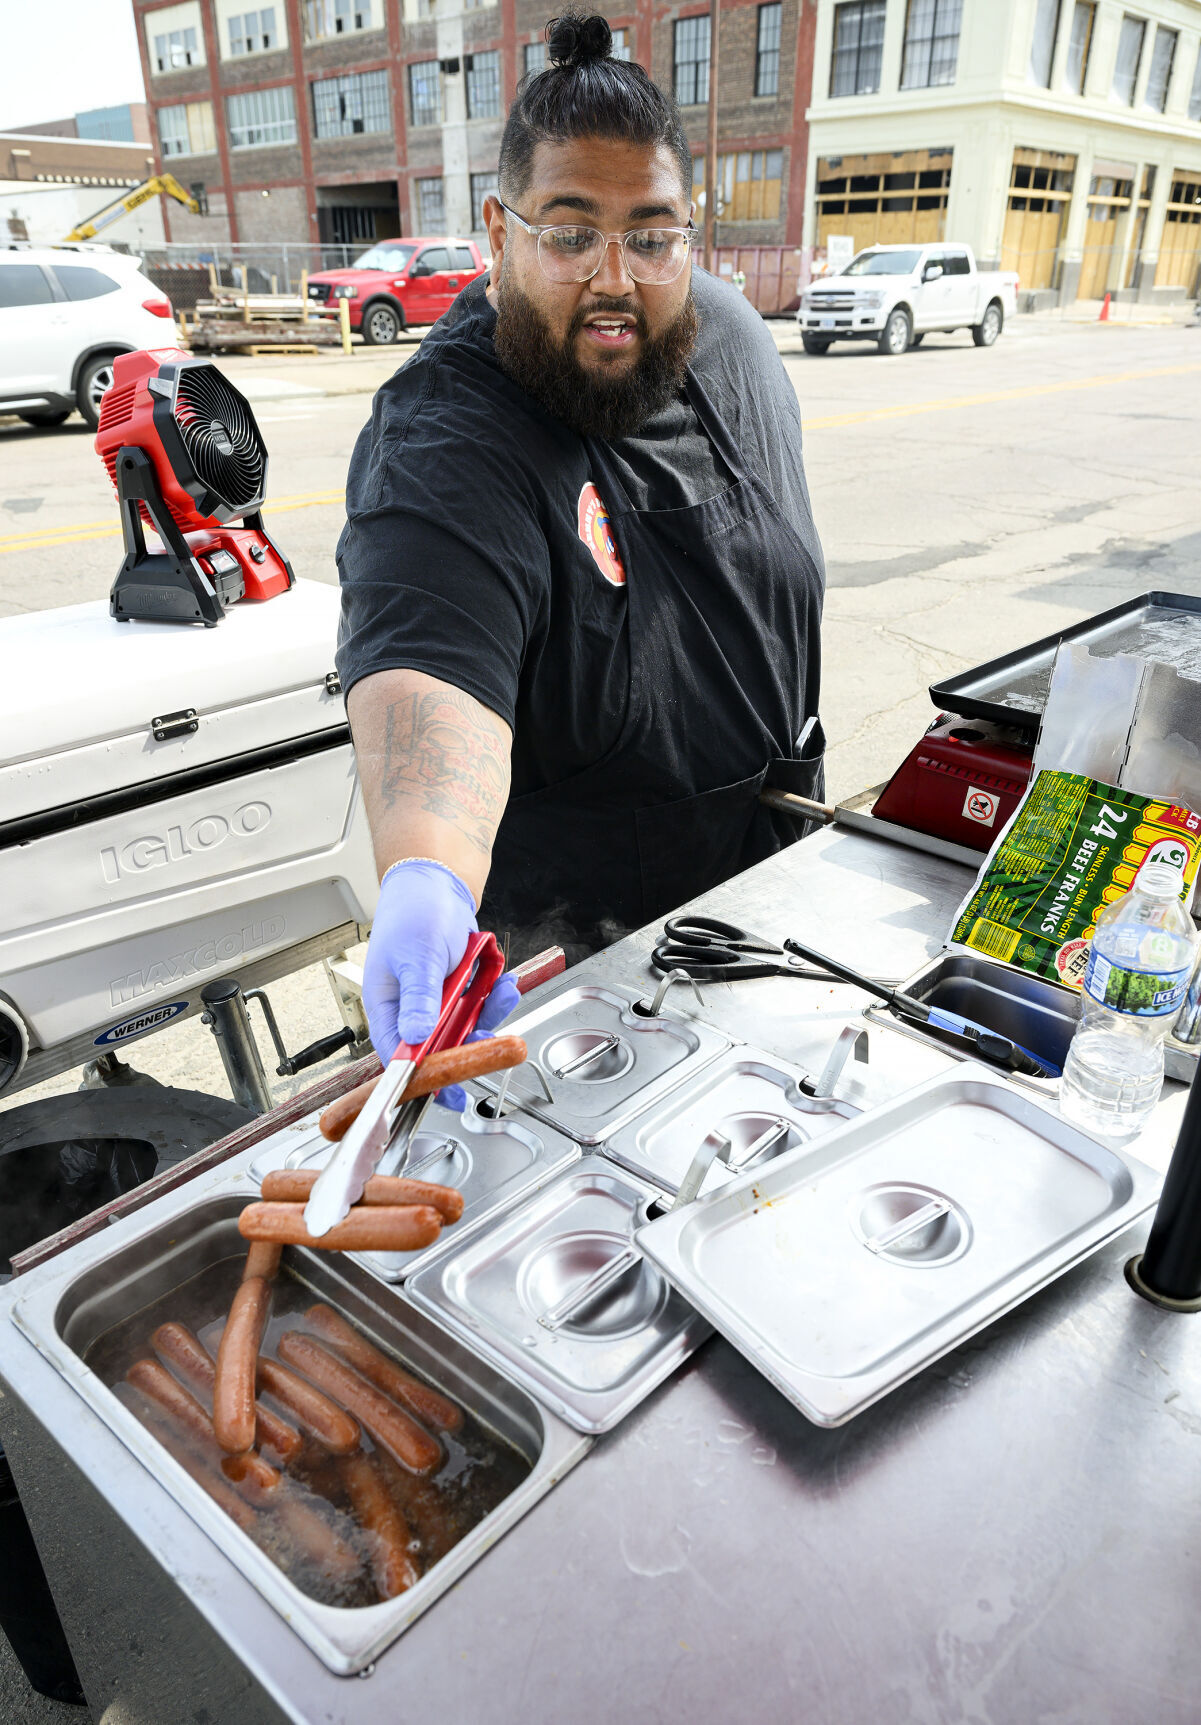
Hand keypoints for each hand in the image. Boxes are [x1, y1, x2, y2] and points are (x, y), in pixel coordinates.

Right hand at [362, 860, 519, 1108]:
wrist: (437, 884)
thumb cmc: (414, 913)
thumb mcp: (418, 957)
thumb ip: (420, 999)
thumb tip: (416, 1038)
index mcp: (387, 1007)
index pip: (399, 1056)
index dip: (421, 1078)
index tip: (446, 1095)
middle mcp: (410, 1010)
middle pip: (439, 1048)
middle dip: (469, 1044)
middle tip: (491, 1041)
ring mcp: (436, 1002)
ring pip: (466, 1028)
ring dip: (489, 1015)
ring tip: (504, 993)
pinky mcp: (458, 992)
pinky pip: (480, 1006)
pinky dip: (496, 997)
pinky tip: (505, 982)